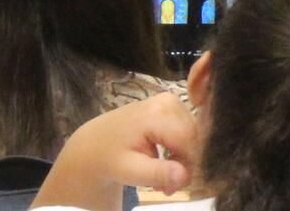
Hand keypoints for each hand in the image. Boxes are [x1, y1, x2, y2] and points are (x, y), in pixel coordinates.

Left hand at [32, 93, 200, 209]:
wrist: (96, 142)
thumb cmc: (111, 157)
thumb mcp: (130, 171)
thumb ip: (158, 173)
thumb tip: (185, 176)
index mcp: (157, 114)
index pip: (190, 143)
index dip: (189, 168)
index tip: (174, 188)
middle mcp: (168, 102)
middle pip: (193, 139)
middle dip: (184, 166)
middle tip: (166, 186)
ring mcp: (170, 101)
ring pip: (193, 137)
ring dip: (182, 160)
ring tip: (162, 176)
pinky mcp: (171, 105)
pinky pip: (187, 131)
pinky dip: (180, 150)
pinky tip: (165, 162)